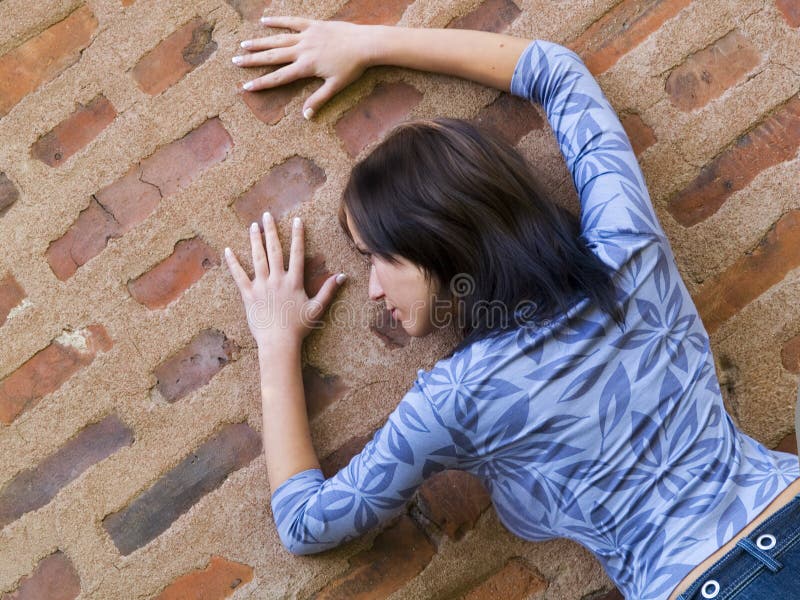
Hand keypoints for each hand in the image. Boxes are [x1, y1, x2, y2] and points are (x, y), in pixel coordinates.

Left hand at [224, 212, 346, 347]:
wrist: (278, 343)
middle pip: (274, 250)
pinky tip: (228, 250)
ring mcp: (261, 286)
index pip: (297, 253)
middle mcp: (277, 280)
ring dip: (255, 240)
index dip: (297, 236)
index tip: (297, 220)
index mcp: (294, 282)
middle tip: (267, 215)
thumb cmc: (298, 328)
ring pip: (257, 258)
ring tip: (253, 226)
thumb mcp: (317, 308)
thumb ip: (329, 290)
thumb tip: (343, 276)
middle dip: (271, 231)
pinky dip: (233, 263)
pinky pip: (238, 276)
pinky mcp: (248, 295)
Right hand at [233, 15, 375, 118]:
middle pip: (272, 56)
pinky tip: (264, 21)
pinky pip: (292, 21)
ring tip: (244, 44)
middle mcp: (302, 50)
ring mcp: (306, 36)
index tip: (246, 86)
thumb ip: (318, 100)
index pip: (279, 77)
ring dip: (260, 42)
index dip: (261, 82)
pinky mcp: (313, 25)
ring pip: (278, 38)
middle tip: (235, 61)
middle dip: (253, 60)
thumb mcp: (335, 86)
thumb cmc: (352, 68)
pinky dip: (278, 20)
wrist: (365, 44)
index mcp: (306, 67)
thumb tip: (305, 116)